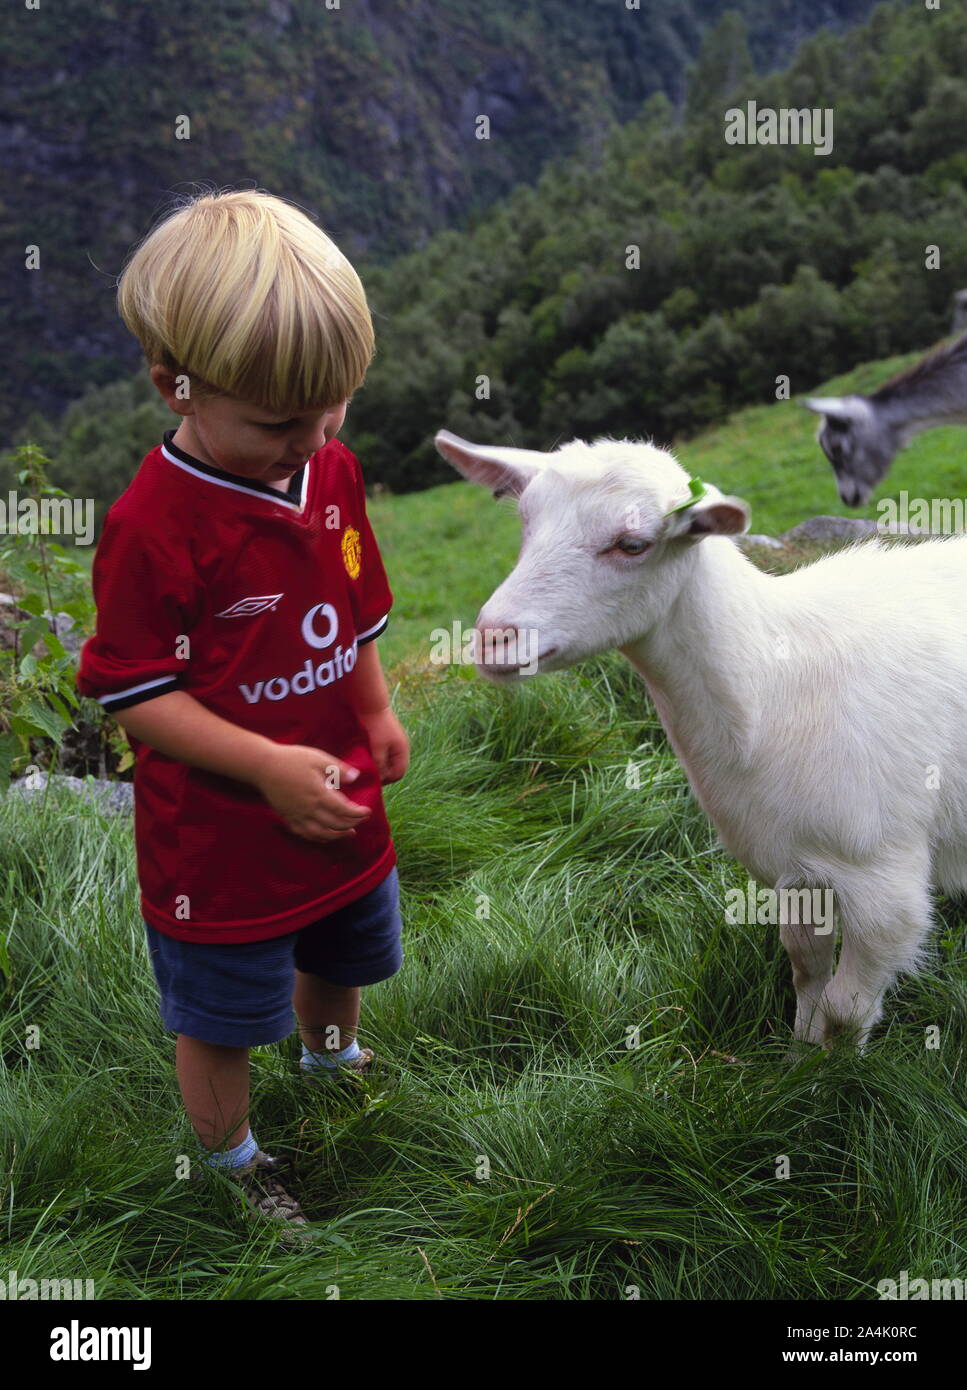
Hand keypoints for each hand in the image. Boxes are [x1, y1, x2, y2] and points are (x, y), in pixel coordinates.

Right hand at [254, 743, 372, 842]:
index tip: (367, 812)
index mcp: (319, 794)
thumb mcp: (318, 758)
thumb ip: (338, 769)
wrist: (263, 766)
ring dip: (337, 836)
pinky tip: (324, 836)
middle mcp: (309, 809)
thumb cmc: (292, 759)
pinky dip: (318, 838)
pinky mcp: (288, 817)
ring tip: (349, 833)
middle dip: (352, 824)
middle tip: (361, 821)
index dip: (358, 814)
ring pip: (321, 833)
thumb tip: (356, 778)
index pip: (344, 810)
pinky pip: (305, 834)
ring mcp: (298, 815)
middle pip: (335, 824)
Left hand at [359, 706, 409, 782]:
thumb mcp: (378, 747)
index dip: (388, 780)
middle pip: (396, 768)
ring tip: (369, 769)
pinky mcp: (388, 738)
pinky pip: (386, 753)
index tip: (375, 782)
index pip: (399, 773)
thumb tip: (380, 778)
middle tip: (371, 777)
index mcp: (403, 750)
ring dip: (382, 766)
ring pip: (390, 761)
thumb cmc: (376, 726)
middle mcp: (402, 747)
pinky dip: (379, 758)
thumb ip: (380, 763)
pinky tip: (369, 758)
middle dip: (385, 774)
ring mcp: (396, 742)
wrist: (372, 706)